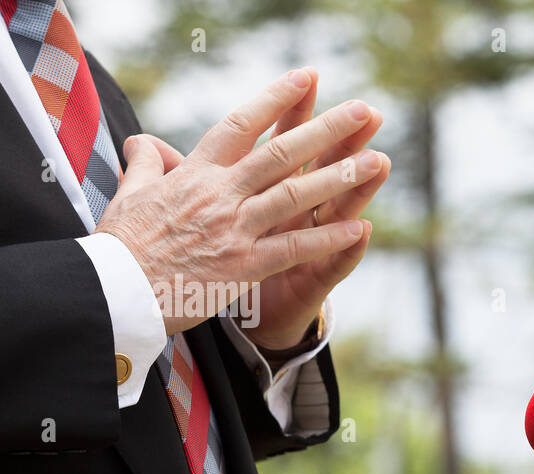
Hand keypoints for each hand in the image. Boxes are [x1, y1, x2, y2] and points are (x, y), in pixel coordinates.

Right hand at [95, 69, 384, 335]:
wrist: (114, 292)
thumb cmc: (122, 247)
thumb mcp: (131, 195)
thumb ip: (148, 165)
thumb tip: (143, 142)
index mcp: (195, 174)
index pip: (240, 126)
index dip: (275, 99)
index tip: (306, 79)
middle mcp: (220, 195)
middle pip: (281, 153)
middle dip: (326, 130)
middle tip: (363, 110)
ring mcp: (235, 228)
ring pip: (296, 195)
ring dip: (339, 177)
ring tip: (376, 161)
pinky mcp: (244, 265)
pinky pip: (294, 248)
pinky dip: (327, 238)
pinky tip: (360, 227)